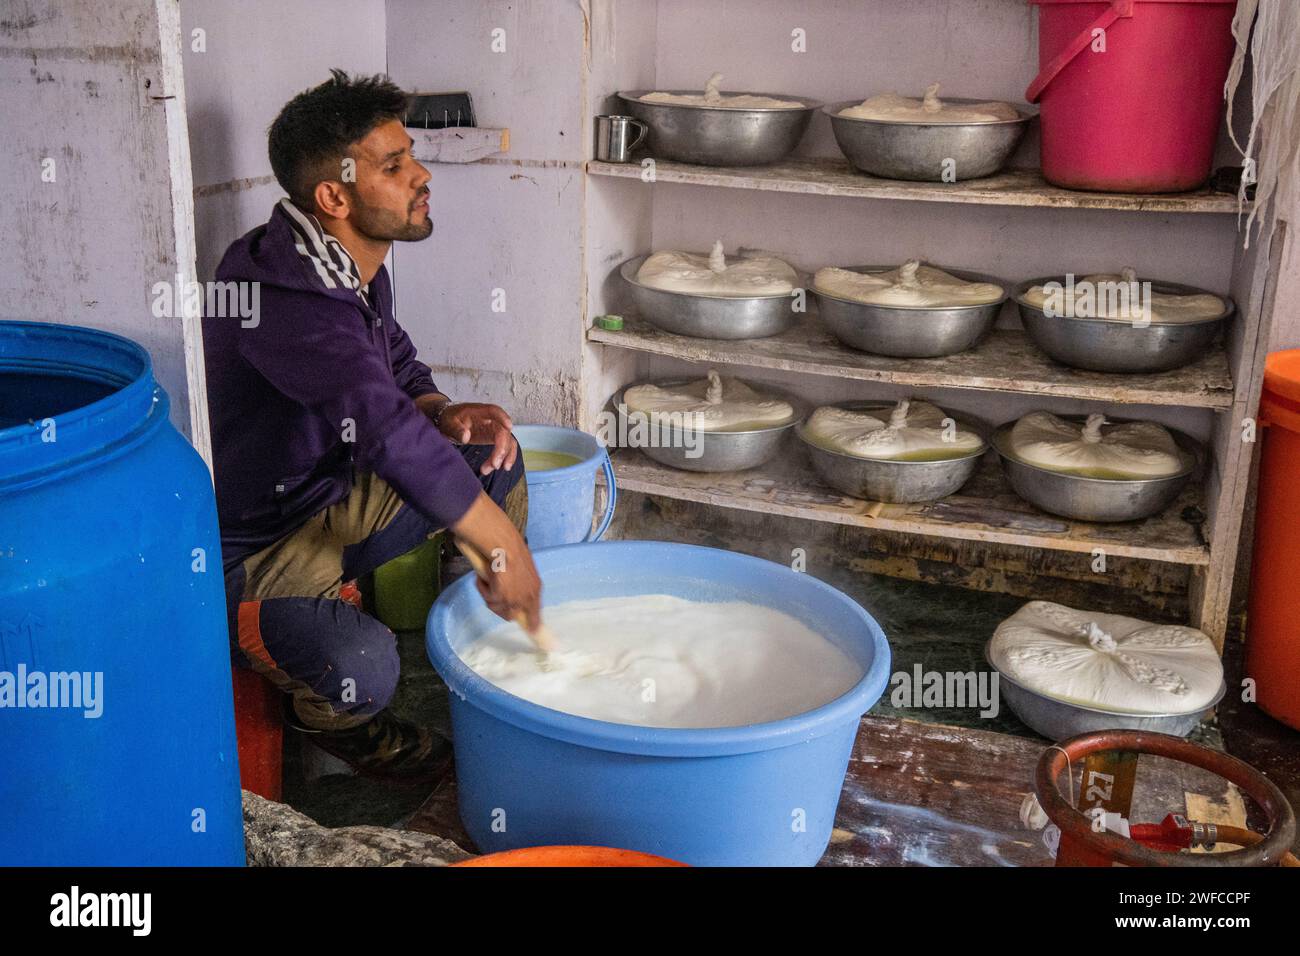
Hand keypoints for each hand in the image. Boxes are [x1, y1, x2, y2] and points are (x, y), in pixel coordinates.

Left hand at [439, 402, 516, 474]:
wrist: (449, 422)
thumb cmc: (450, 419)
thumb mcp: (449, 423)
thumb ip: (456, 429)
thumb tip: (466, 437)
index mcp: (480, 411)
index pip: (494, 411)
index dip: (503, 417)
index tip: (509, 426)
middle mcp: (491, 419)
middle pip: (503, 432)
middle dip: (502, 449)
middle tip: (494, 465)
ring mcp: (495, 429)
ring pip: (507, 442)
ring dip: (503, 456)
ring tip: (488, 469)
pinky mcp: (494, 438)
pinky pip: (504, 448)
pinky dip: (503, 458)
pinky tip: (494, 467)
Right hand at [451, 492, 542, 631]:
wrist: (502, 542)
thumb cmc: (510, 548)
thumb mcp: (522, 567)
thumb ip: (520, 582)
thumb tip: (512, 594)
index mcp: (535, 587)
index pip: (536, 613)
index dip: (533, 623)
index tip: (534, 633)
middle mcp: (528, 596)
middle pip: (512, 615)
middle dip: (500, 606)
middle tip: (491, 591)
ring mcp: (515, 598)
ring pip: (498, 609)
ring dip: (490, 596)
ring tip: (489, 578)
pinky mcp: (502, 596)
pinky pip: (488, 600)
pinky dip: (483, 588)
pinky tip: (485, 575)